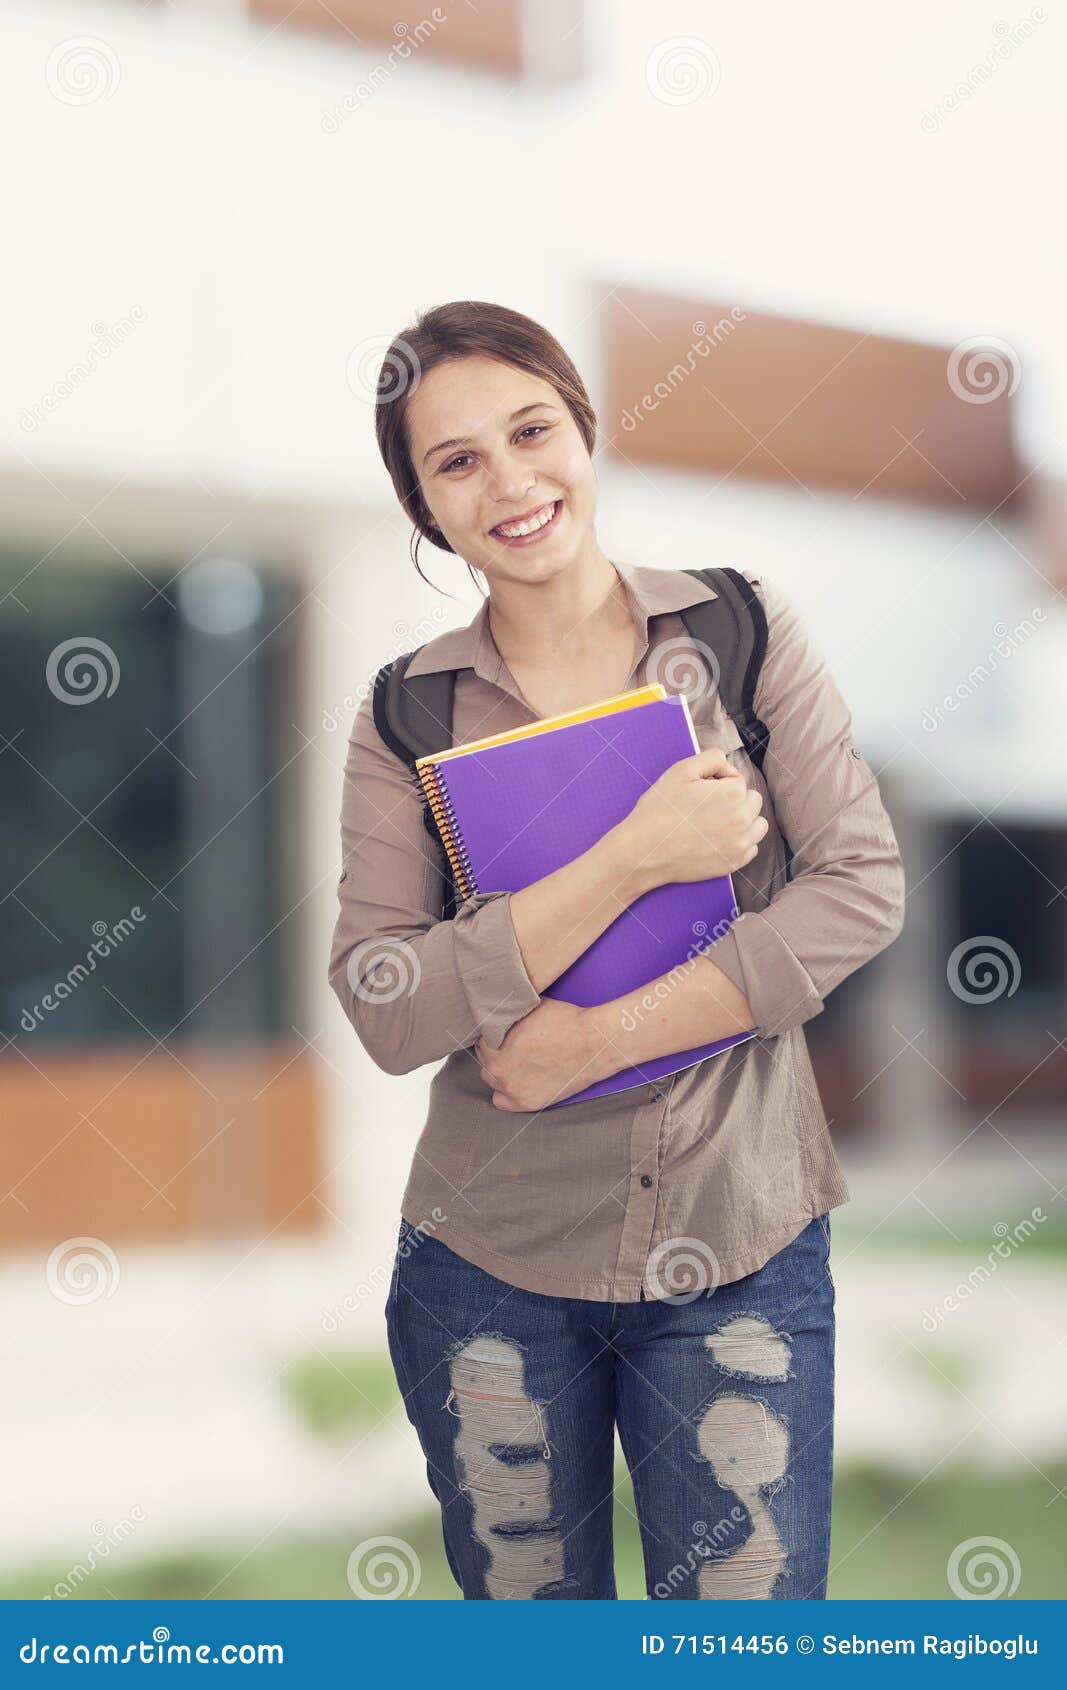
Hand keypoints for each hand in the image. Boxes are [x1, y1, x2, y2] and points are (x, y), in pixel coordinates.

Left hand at [475, 998, 608, 1111]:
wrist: (593, 1044)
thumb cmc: (566, 1021)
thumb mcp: (529, 1006)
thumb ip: (507, 1014)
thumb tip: (494, 1010)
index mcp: (495, 1044)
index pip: (480, 1040)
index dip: (493, 1034)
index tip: (503, 1034)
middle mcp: (498, 1069)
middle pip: (484, 1060)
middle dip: (496, 1052)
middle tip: (512, 1046)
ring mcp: (512, 1088)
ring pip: (491, 1080)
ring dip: (500, 1071)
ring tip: (517, 1062)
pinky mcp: (527, 1103)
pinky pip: (501, 1101)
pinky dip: (506, 1092)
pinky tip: (517, 1080)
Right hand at [618, 747, 767, 885]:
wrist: (645, 851)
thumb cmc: (660, 809)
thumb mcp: (681, 770)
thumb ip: (712, 758)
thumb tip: (728, 767)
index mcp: (733, 793)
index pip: (739, 780)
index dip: (718, 782)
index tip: (699, 793)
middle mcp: (743, 819)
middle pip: (752, 801)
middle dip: (735, 800)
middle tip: (707, 807)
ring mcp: (740, 844)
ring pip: (758, 825)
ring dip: (744, 820)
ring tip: (718, 822)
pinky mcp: (734, 863)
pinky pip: (751, 847)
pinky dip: (740, 842)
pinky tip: (718, 839)